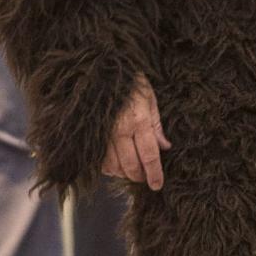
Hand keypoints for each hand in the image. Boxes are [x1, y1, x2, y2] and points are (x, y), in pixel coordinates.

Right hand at [103, 75, 170, 189]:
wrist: (100, 70)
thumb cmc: (129, 83)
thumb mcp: (149, 98)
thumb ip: (157, 125)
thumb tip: (165, 147)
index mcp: (138, 120)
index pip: (149, 155)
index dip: (154, 173)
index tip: (157, 185)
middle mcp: (119, 130)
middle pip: (130, 165)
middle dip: (139, 177)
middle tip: (145, 179)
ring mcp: (102, 134)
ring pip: (112, 166)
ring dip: (123, 173)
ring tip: (131, 171)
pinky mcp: (90, 135)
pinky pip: (98, 160)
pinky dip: (107, 167)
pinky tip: (115, 164)